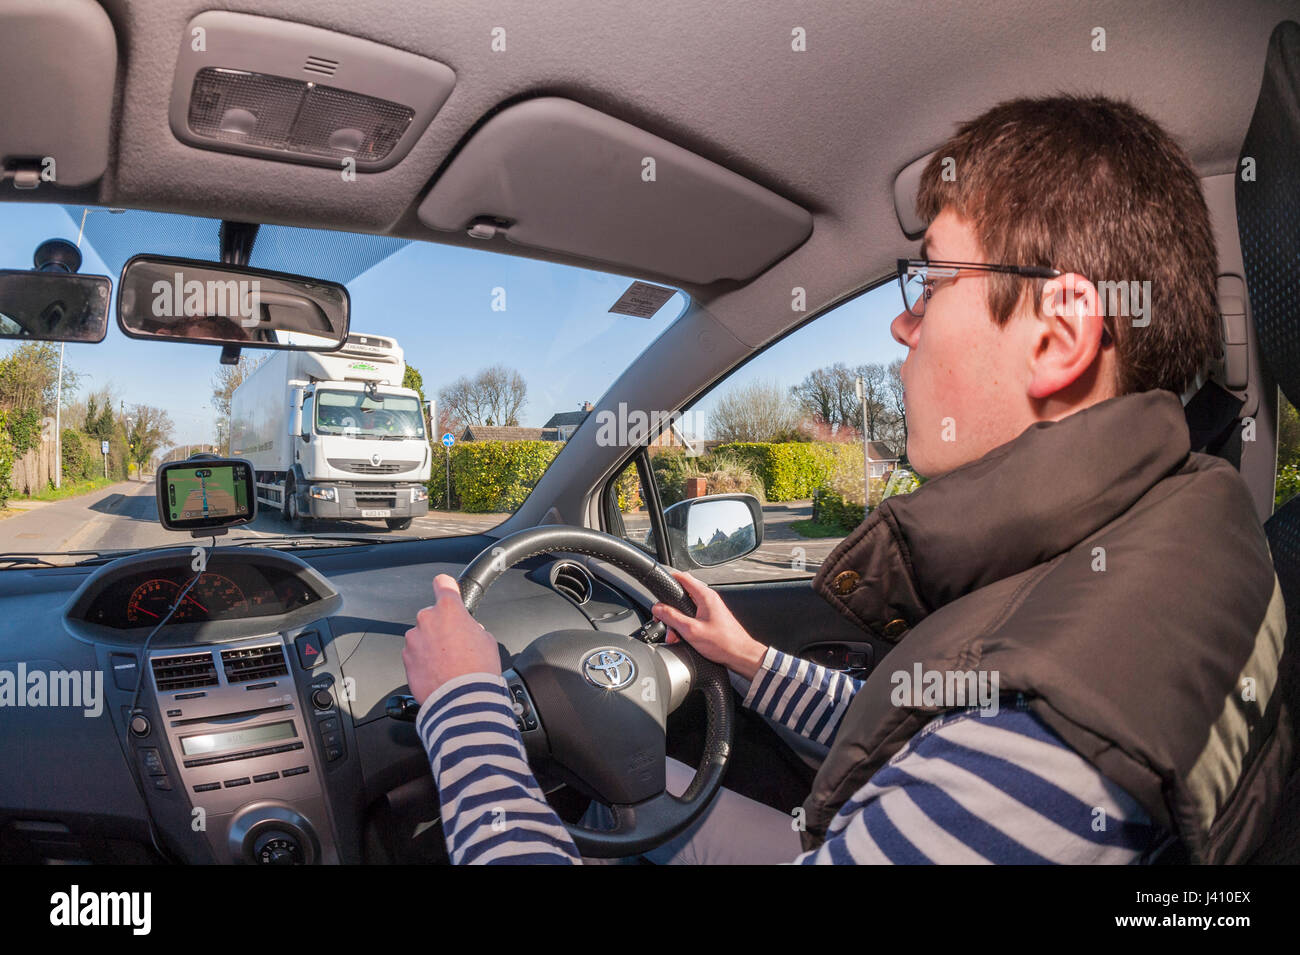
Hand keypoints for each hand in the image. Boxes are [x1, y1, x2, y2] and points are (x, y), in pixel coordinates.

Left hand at [403, 574, 501, 704]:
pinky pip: (415, 654)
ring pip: (422, 636)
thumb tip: (467, 631)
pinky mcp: (406, 659)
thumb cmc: (477, 670)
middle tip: (455, 645)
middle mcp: (427, 619)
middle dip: (440, 627)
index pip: (442, 583)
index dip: (446, 587)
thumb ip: (472, 628)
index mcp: (449, 609)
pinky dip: (423, 661)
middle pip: (432, 615)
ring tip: (446, 664)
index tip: (447, 590)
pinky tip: (437, 673)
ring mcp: (413, 639)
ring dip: (430, 645)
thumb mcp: (486, 640)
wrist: (461, 699)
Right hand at [651, 568, 767, 680]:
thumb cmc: (724, 643)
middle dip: (670, 610)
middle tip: (663, 621)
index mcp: (705, 596)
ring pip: (685, 610)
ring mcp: (709, 610)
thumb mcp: (691, 630)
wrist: (740, 655)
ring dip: (677, 622)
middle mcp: (708, 600)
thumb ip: (672, 617)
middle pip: (682, 596)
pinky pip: (692, 618)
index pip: (683, 578)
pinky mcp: (710, 620)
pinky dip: (685, 627)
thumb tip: (658, 608)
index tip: (658, 585)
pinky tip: (682, 638)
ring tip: (674, 636)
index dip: (669, 579)